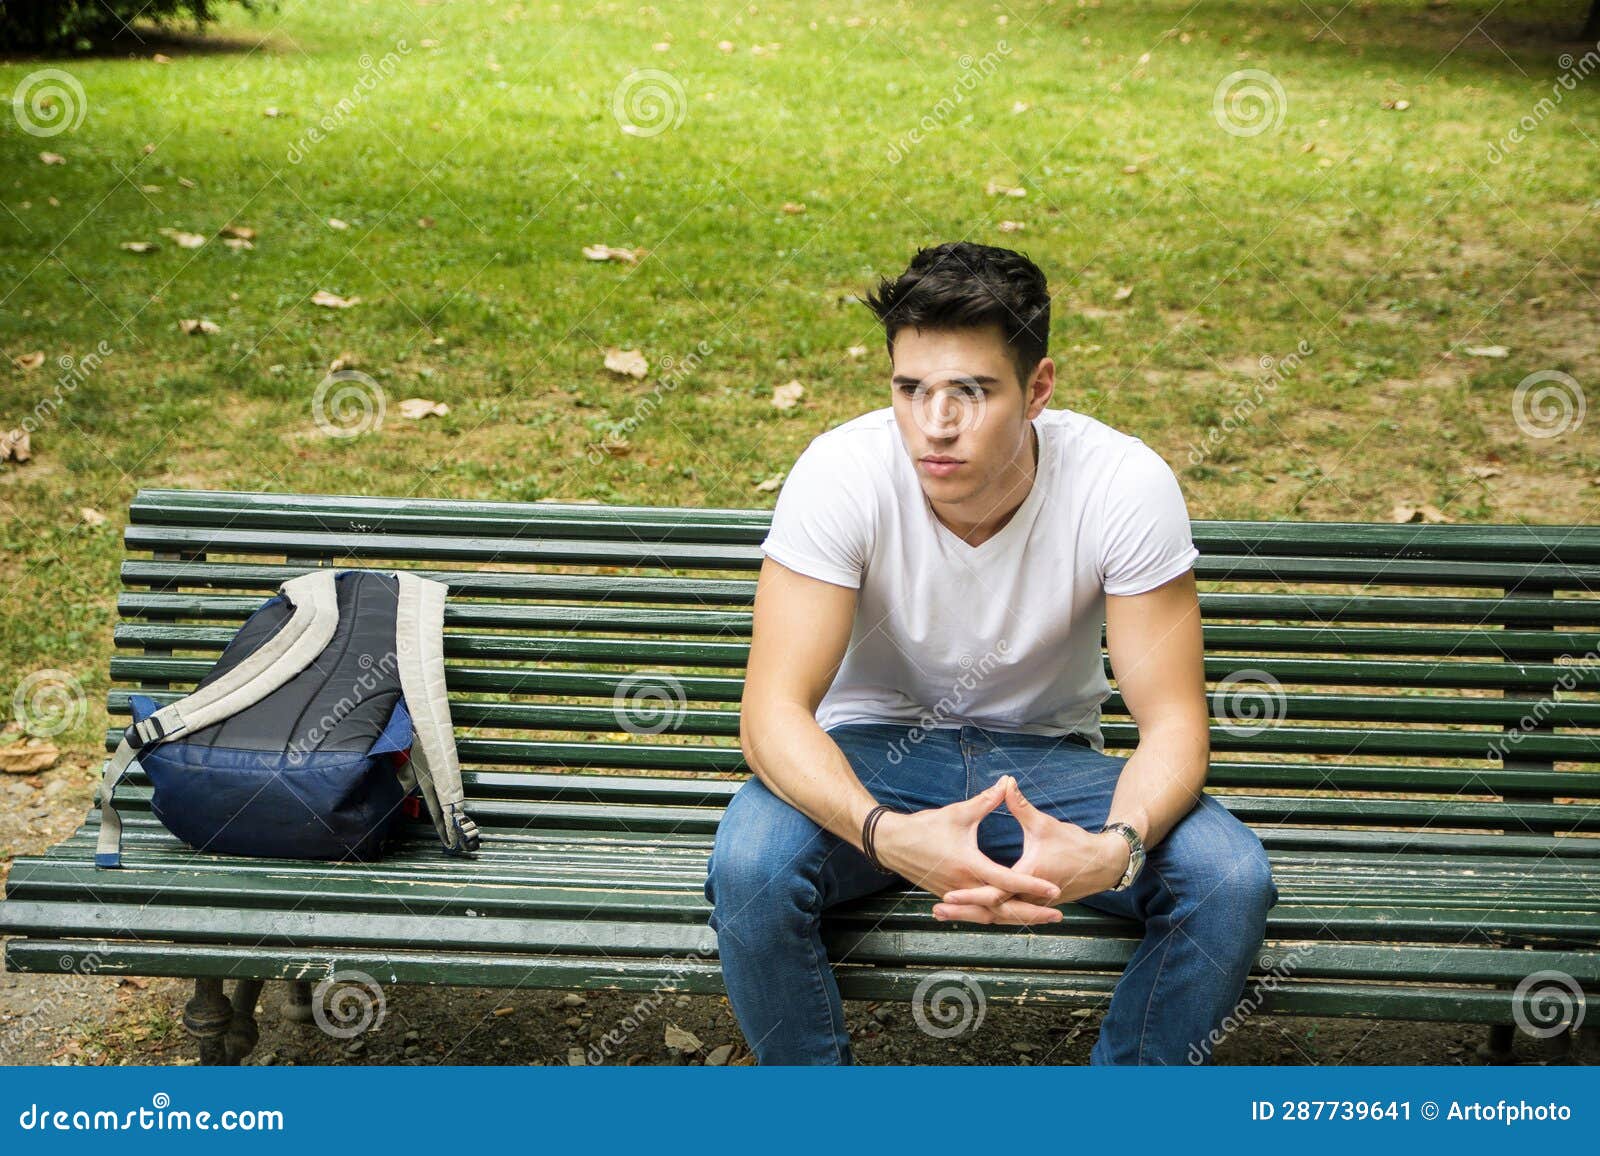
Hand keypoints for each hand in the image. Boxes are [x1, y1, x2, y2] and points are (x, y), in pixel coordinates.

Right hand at [871, 775, 1061, 914]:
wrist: (891, 843)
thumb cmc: (924, 827)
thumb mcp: (958, 813)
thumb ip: (986, 801)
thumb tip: (1007, 782)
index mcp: (969, 866)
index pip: (1008, 880)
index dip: (1033, 885)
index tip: (1055, 890)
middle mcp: (964, 886)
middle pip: (1004, 909)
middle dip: (1032, 914)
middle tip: (1058, 915)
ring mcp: (956, 895)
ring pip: (991, 915)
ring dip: (1017, 918)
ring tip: (1041, 918)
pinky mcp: (950, 897)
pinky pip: (978, 913)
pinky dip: (997, 917)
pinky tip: (1009, 916)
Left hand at [932, 778, 1130, 924]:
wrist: (1102, 865)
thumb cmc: (1074, 845)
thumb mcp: (1043, 824)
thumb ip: (1020, 805)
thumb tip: (1006, 781)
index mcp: (1026, 878)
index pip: (993, 892)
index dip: (969, 893)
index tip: (947, 893)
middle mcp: (1027, 897)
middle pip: (989, 910)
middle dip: (962, 912)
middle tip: (936, 910)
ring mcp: (1031, 904)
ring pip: (996, 916)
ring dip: (971, 915)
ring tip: (944, 914)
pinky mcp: (1033, 905)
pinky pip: (1006, 913)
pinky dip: (987, 914)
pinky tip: (970, 913)